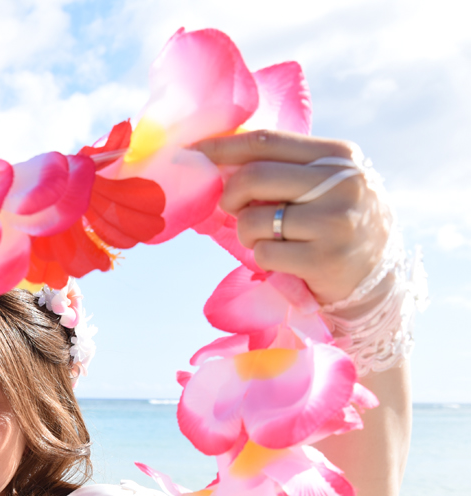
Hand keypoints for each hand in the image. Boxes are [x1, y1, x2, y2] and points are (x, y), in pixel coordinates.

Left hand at [195, 130, 388, 306]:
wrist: (378, 279)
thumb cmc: (336, 225)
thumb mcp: (324, 184)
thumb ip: (282, 168)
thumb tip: (217, 158)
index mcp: (339, 155)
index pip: (267, 141)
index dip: (222, 147)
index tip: (192, 152)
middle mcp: (342, 183)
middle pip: (253, 177)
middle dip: (229, 196)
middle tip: (231, 208)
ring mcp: (335, 221)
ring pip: (253, 219)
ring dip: (246, 233)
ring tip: (266, 239)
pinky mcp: (324, 259)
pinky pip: (264, 253)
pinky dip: (262, 258)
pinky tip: (284, 260)